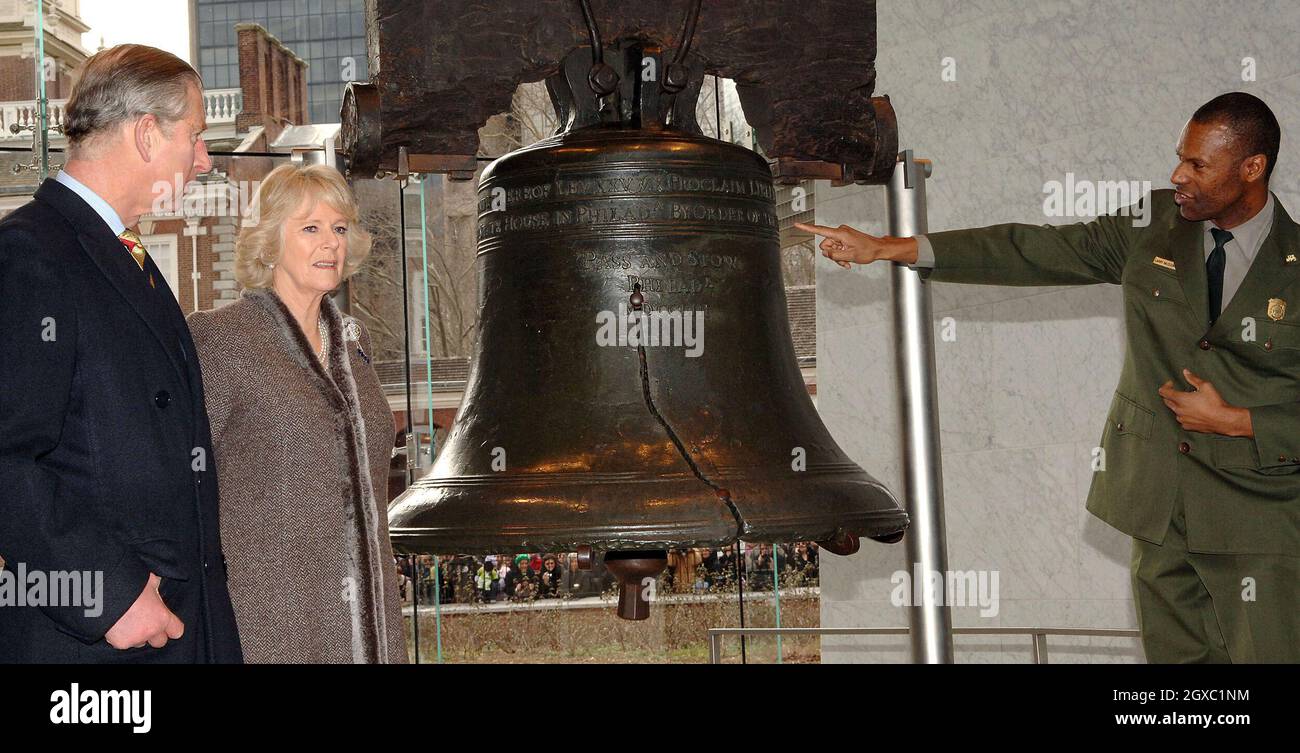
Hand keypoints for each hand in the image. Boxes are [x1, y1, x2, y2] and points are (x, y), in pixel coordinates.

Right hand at [104, 573, 184, 649]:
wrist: (103, 593)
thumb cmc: (129, 583)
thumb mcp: (148, 581)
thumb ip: (155, 587)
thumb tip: (155, 583)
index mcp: (163, 617)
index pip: (176, 631)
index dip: (172, 627)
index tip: (167, 624)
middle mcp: (152, 631)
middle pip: (160, 642)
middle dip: (154, 634)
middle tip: (145, 623)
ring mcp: (136, 639)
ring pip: (140, 643)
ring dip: (137, 635)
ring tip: (127, 620)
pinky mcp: (120, 643)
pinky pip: (124, 643)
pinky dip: (121, 636)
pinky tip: (116, 623)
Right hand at [793, 222, 918, 268]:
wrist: (877, 249)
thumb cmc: (867, 250)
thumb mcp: (850, 256)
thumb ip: (834, 255)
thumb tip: (825, 253)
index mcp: (840, 233)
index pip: (820, 230)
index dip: (807, 228)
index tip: (797, 224)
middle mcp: (839, 232)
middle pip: (825, 245)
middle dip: (832, 254)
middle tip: (843, 261)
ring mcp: (842, 235)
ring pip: (831, 248)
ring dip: (837, 256)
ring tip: (847, 261)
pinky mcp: (844, 238)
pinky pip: (837, 248)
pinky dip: (840, 255)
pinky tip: (848, 260)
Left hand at [1158, 369, 1252, 436]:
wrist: (1223, 420)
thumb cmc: (1215, 402)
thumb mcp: (1205, 386)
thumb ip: (1193, 378)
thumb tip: (1185, 372)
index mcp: (1180, 399)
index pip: (1163, 392)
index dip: (1166, 386)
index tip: (1172, 383)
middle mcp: (1178, 410)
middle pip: (1167, 401)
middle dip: (1170, 395)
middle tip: (1178, 391)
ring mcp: (1182, 419)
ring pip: (1174, 411)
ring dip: (1177, 405)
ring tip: (1188, 402)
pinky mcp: (1187, 426)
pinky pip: (1182, 419)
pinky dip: (1184, 415)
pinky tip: (1192, 412)